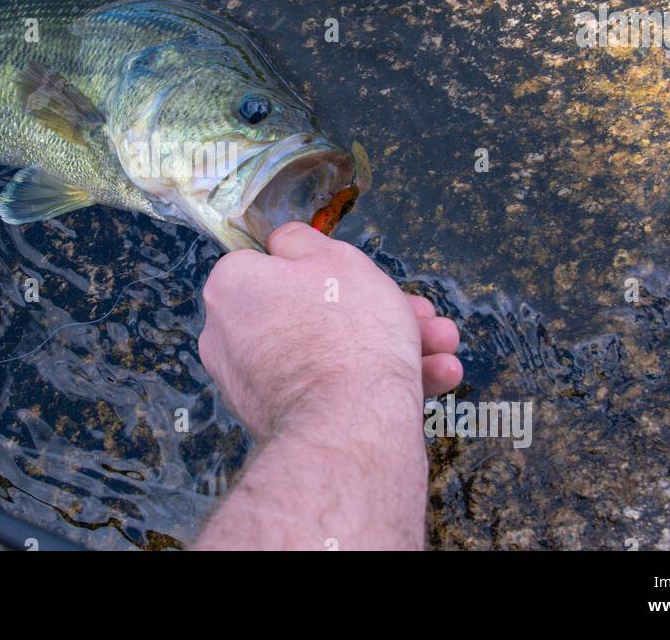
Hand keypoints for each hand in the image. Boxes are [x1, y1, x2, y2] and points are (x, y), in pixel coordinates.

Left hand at [198, 222, 460, 441]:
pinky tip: (431, 377)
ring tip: (441, 349)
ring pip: (329, 352)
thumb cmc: (346, 331)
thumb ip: (303, 242)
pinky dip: (374, 382)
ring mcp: (252, 384)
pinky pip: (329, 389)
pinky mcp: (281, 420)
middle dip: (378, 312)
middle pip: (312, 312)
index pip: (271, 265)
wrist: (351, 427)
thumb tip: (284, 242)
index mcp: (231, 288)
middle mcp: (228, 336)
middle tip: (420, 317)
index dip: (321, 269)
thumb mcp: (334, 258)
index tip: (356, 277)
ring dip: (392, 347)